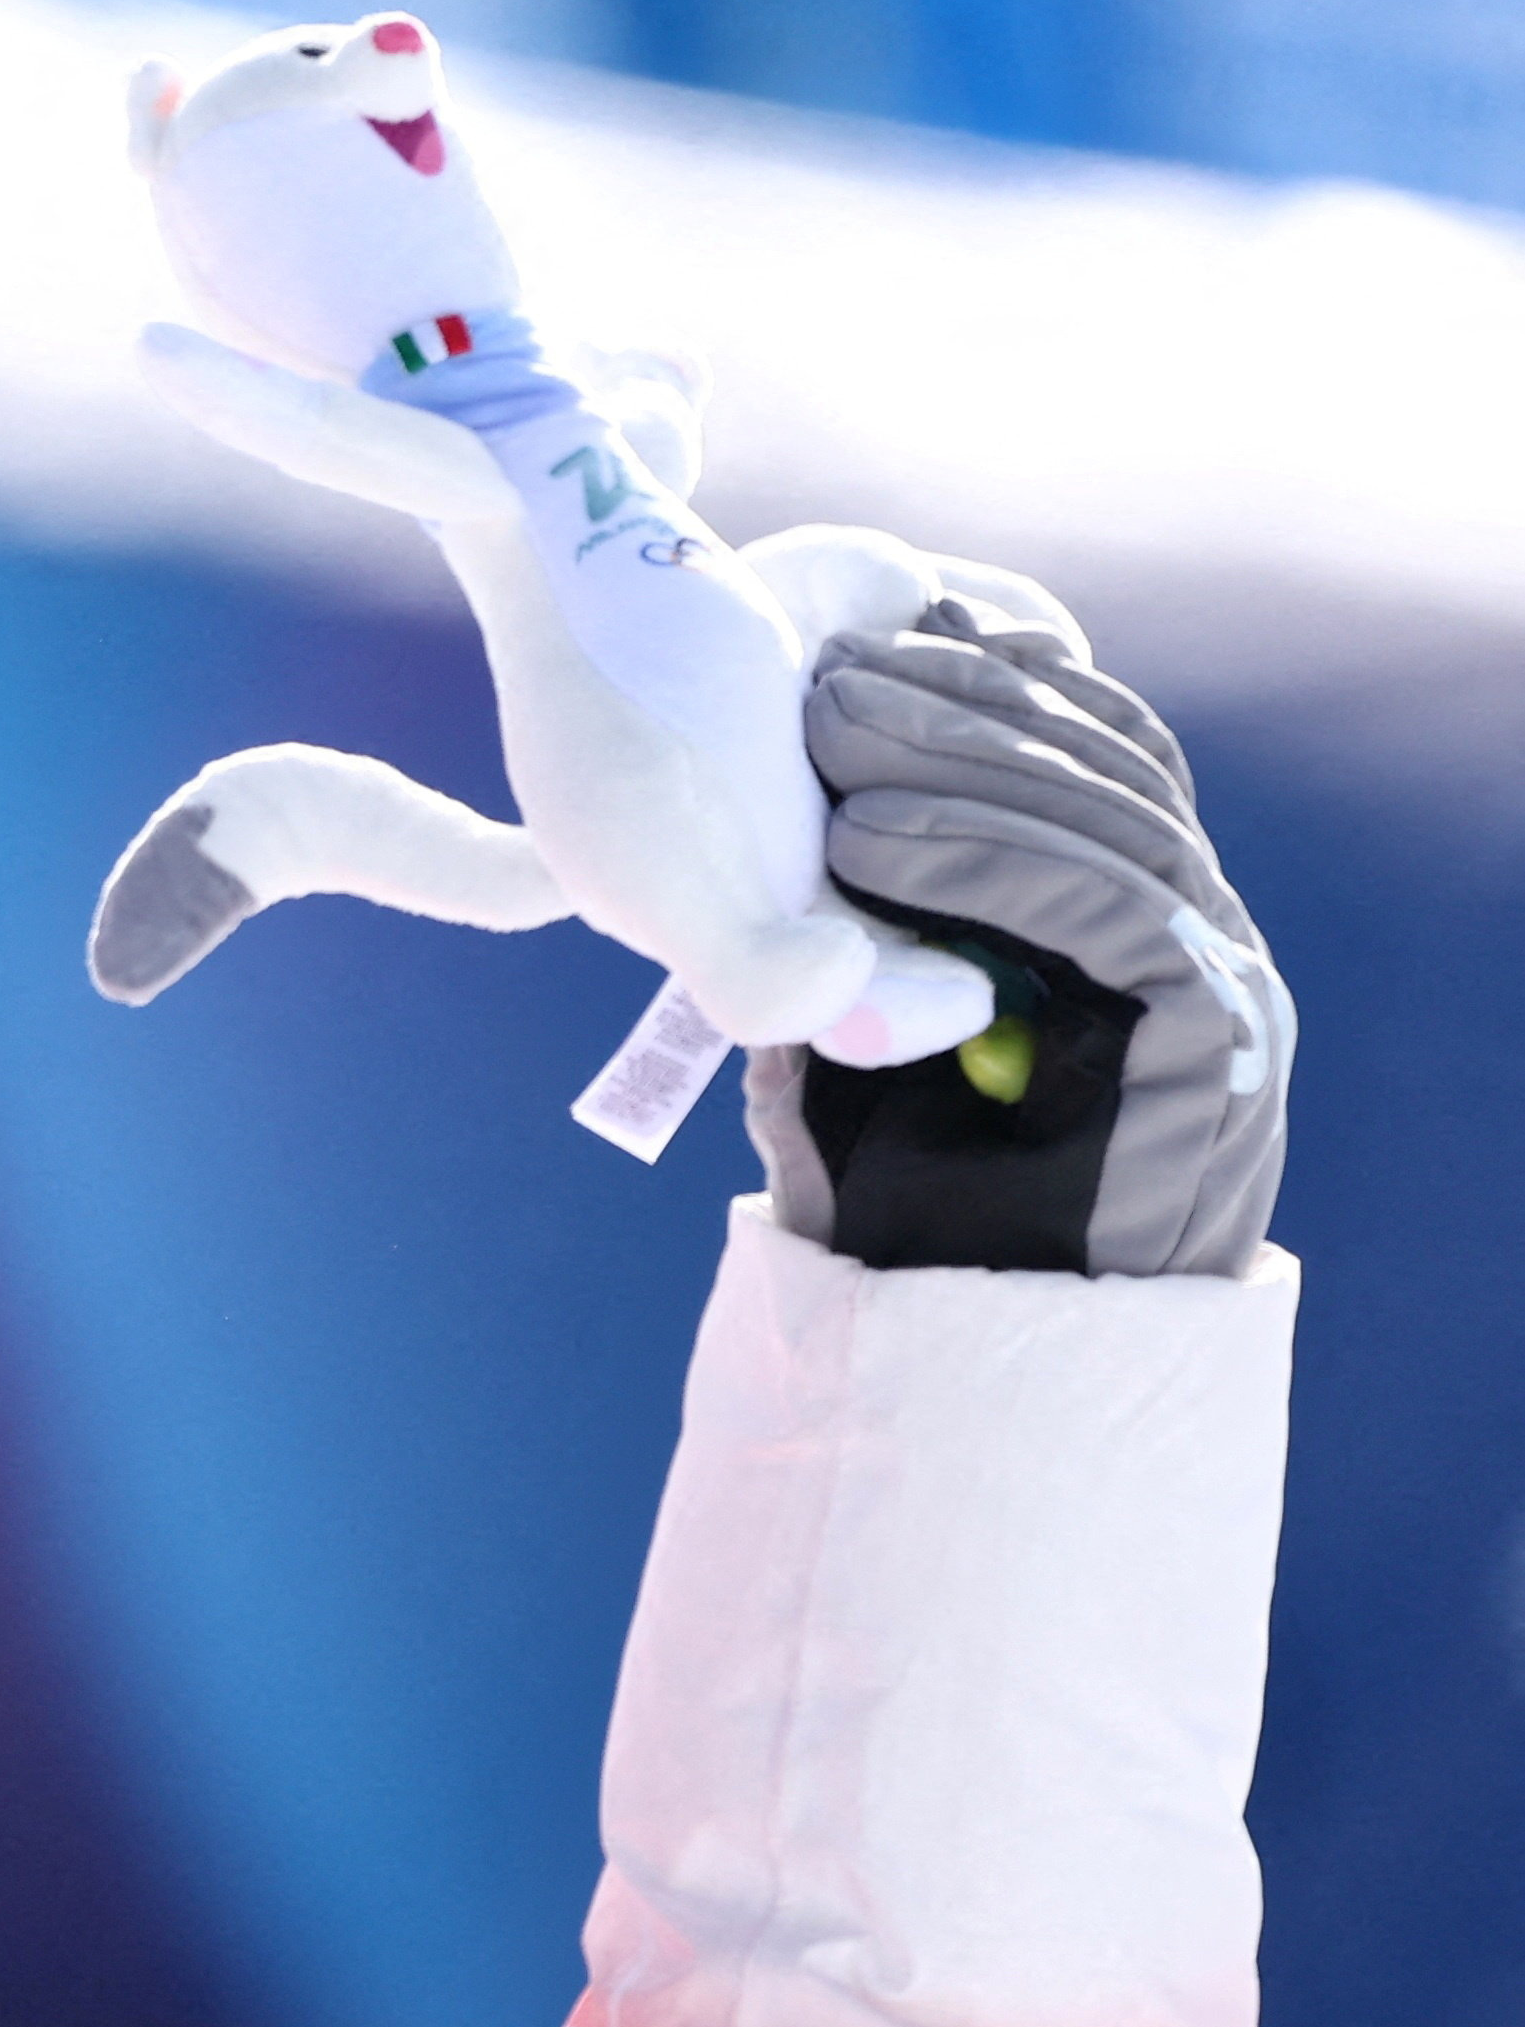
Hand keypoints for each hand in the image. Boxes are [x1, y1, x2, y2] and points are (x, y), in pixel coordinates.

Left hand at [756, 561, 1291, 1277]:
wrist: (985, 1368)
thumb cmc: (916, 1224)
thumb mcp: (865, 1050)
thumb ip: (861, 957)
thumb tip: (800, 865)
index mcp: (1140, 925)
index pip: (1089, 762)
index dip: (986, 696)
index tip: (858, 657)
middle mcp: (1202, 934)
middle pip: (1105, 766)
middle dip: (970, 705)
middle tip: (832, 669)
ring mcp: (1225, 976)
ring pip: (1106, 815)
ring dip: (962, 761)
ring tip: (830, 732)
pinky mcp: (1215, 1026)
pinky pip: (1101, 900)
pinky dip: (981, 856)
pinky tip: (865, 838)